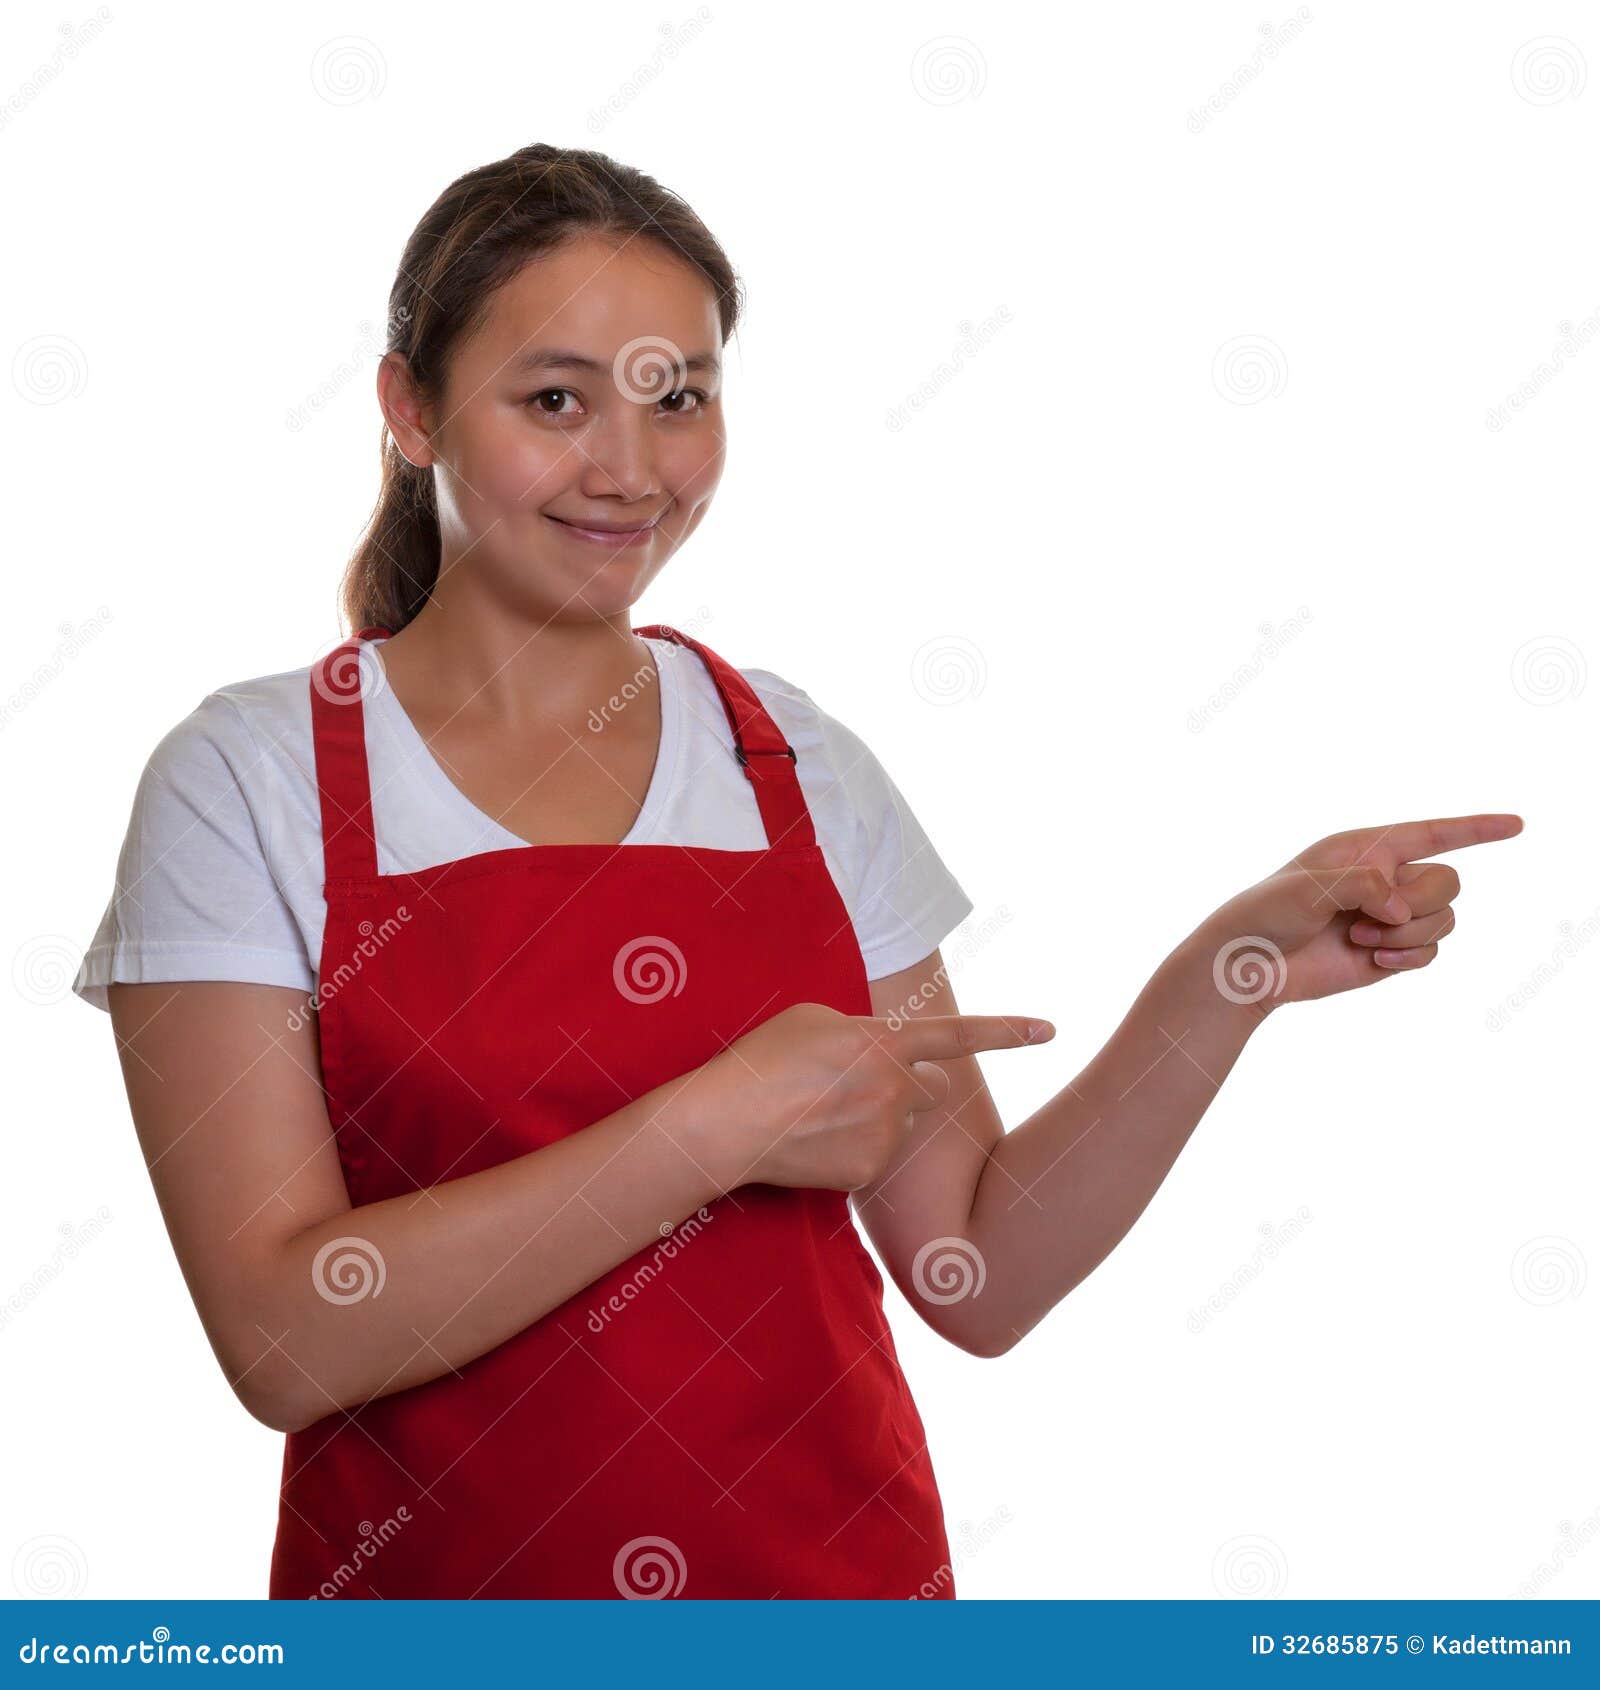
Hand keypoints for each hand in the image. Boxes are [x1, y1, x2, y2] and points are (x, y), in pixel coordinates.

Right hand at [696, 1001, 1054, 1192]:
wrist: (726, 1125)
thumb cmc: (762, 1061)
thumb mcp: (814, 1019)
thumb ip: (863, 1031)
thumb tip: (884, 1055)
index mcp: (886, 1042)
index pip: (961, 1034)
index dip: (1009, 1030)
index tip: (1051, 1029)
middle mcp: (896, 1089)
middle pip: (932, 1087)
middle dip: (910, 1086)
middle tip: (861, 1084)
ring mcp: (885, 1135)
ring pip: (901, 1124)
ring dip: (876, 1116)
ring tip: (818, 1112)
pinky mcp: (868, 1172)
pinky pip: (876, 1155)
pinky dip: (853, 1148)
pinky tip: (814, 1141)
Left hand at [1191, 813, 1523, 1013]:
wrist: (1252, 964)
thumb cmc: (1269, 912)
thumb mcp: (1309, 888)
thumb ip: (1363, 884)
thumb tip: (1401, 907)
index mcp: (1367, 850)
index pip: (1434, 833)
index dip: (1477, 828)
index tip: (1516, 825)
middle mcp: (1386, 880)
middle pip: (1448, 882)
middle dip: (1421, 903)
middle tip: (1373, 918)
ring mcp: (1391, 917)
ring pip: (1445, 919)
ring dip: (1410, 933)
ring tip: (1362, 938)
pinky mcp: (1391, 951)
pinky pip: (1432, 951)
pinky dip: (1409, 956)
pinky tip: (1373, 959)